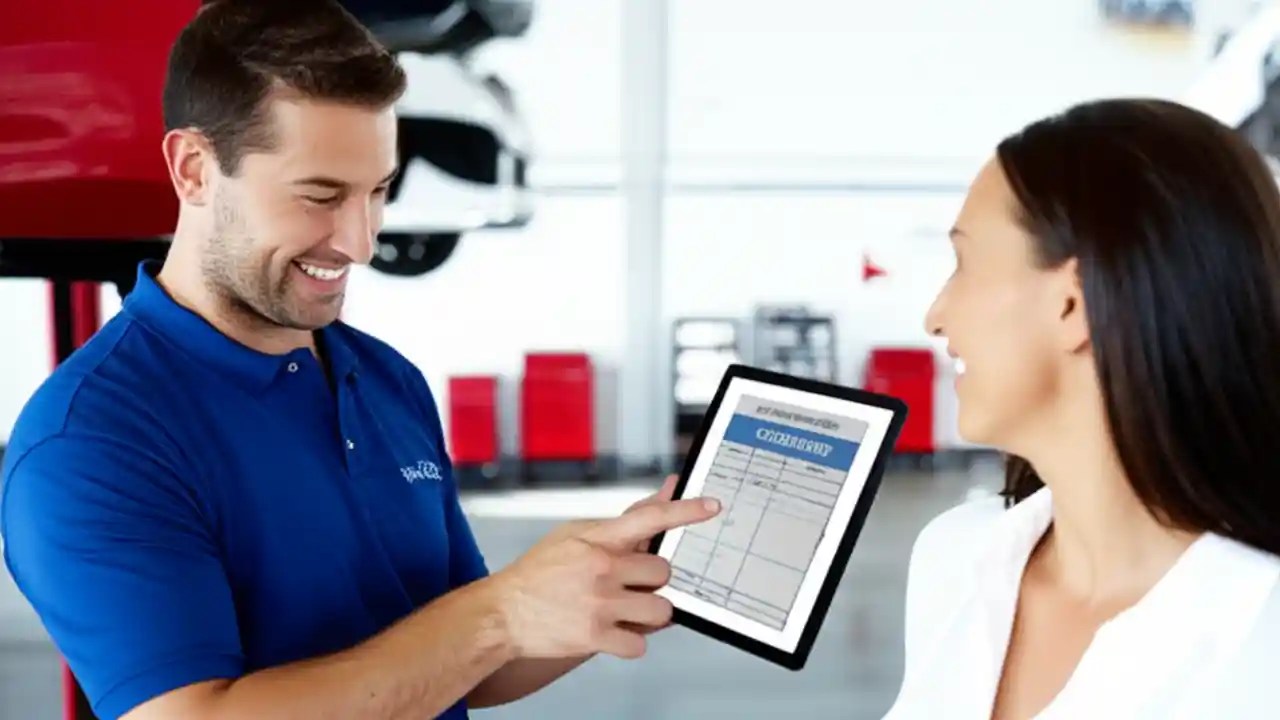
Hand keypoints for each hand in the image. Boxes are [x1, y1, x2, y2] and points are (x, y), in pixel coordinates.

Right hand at [488, 479, 718, 659]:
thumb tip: (667, 490)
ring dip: (650, 613)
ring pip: (661, 610)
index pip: (650, 517)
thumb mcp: (578, 534)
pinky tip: (614, 630)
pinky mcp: (594, 637)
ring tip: (626, 609)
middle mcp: (601, 568)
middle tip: (631, 584)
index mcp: (597, 539)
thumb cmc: (542, 571)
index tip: (712, 506)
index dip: (686, 510)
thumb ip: (626, 518)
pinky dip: (632, 641)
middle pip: (663, 572)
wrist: (502, 613)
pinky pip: (640, 644)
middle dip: (654, 580)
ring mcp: (599, 603)